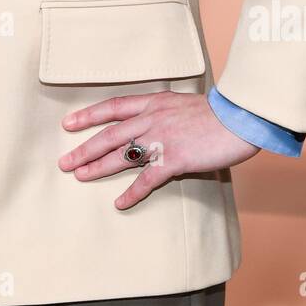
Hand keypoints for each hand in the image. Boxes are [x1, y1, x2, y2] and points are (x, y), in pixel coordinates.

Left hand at [59, 91, 259, 209]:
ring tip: (80, 176)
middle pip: (108, 134)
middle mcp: (152, 118)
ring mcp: (162, 139)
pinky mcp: (175, 159)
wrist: (241, 117)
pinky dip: (132, 193)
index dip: (88, 116)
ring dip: (97, 167)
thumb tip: (155, 123)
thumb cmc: (220, 112)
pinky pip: (147, 179)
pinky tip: (119, 203)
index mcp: (154, 102)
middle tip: (64, 162)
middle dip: (84, 149)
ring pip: (120, 155)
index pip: (113, 107)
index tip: (69, 124)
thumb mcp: (185, 103)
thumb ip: (167, 112)